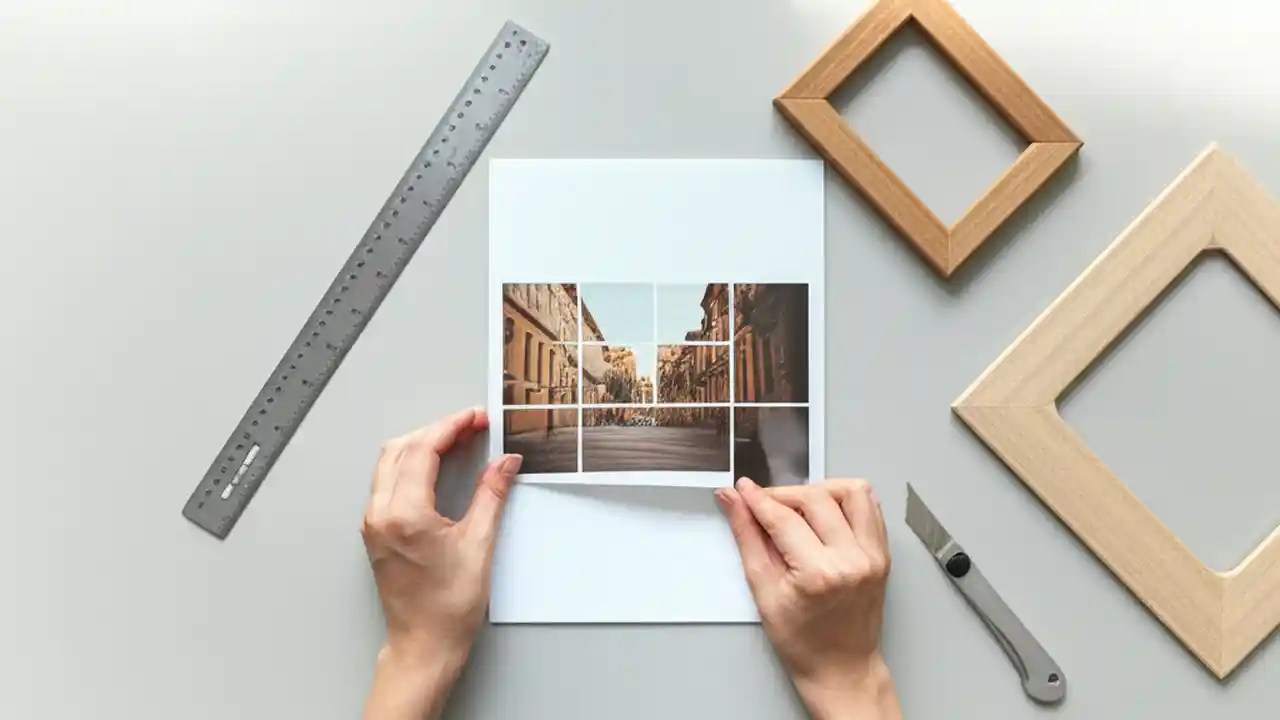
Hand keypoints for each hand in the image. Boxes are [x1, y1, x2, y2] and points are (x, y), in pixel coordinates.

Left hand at [361, 407, 521, 719]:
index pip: (423, 451)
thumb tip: (505, 462)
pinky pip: (387, 482)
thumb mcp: (479, 545)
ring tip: (457, 441)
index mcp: (404, 514)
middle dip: (437, 430)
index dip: (452, 427)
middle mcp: (380, 513)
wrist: (423, 645)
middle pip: (401, 449)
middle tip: (471, 425)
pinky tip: (436, 467)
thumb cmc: (448, 606)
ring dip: (421, 445)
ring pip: (389, 463)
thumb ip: (490, 495)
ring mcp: (373, 522)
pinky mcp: (376, 531)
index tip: (477, 417)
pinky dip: (411, 465)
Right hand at [717, 478, 900, 719]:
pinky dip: (845, 500)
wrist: (841, 668)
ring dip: (819, 490)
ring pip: (851, 492)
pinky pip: (870, 507)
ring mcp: (873, 555)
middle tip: (763, 503)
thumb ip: (747, 538)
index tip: (742, 489)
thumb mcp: (763, 591)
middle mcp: (853, 560)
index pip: (783, 518)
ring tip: (798, 507)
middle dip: (783, 494)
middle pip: (815, 499)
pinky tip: (824, 514)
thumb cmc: (801, 642)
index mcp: (819, 574)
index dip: (758, 499)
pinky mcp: (883, 553)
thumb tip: (733, 501)